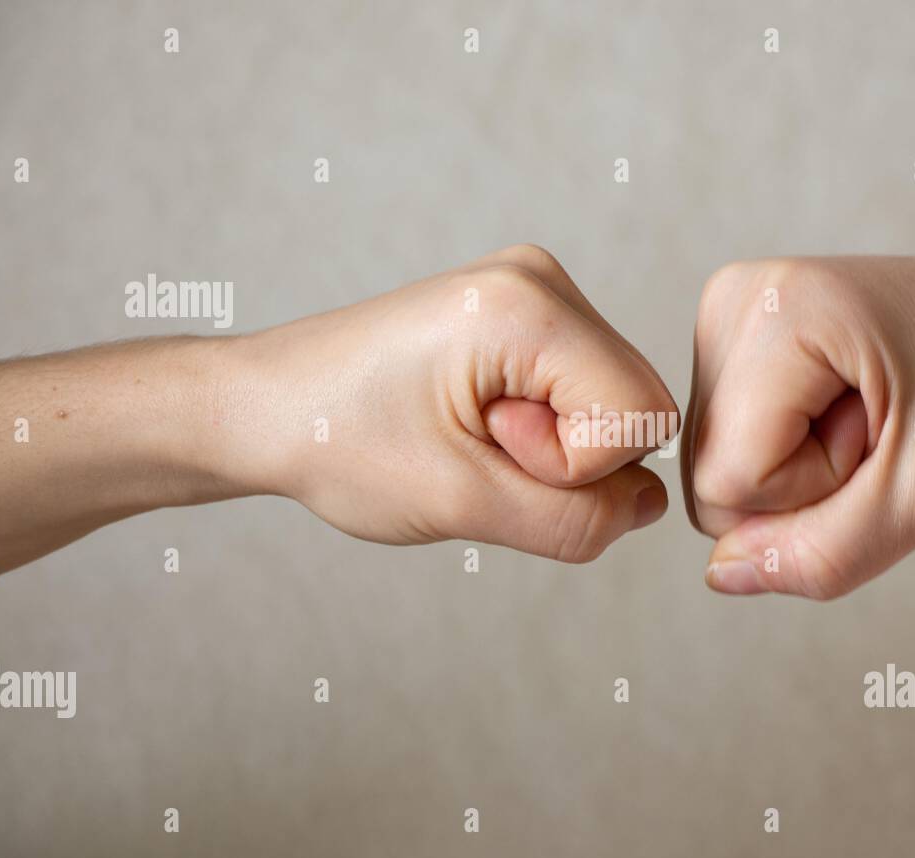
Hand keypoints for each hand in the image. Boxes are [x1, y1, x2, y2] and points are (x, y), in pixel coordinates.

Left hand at [237, 245, 678, 561]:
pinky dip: (541, 432)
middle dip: (568, 459)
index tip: (486, 451)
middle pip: (638, 405)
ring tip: (469, 437)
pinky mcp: (523, 314)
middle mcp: (542, 280)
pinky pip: (583, 394)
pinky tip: (476, 426)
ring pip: (613, 405)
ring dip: (552, 449)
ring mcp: (535, 290)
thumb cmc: (339, 442)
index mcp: (528, 305)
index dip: (574, 468)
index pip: (640, 417)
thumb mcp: (461, 504)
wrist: (267, 407)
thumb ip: (575, 520)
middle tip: (477, 449)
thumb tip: (647, 506)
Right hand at [683, 252, 914, 598]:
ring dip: (796, 469)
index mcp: (776, 312)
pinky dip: (787, 448)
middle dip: (799, 485)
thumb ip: (822, 554)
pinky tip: (845, 404)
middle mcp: (733, 299)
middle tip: (882, 429)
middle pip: (708, 476)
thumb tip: (719, 575)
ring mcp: (727, 310)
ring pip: (713, 464)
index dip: (813, 493)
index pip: (725, 482)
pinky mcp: (734, 331)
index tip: (885, 435)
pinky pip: (727, 441)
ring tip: (870, 413)